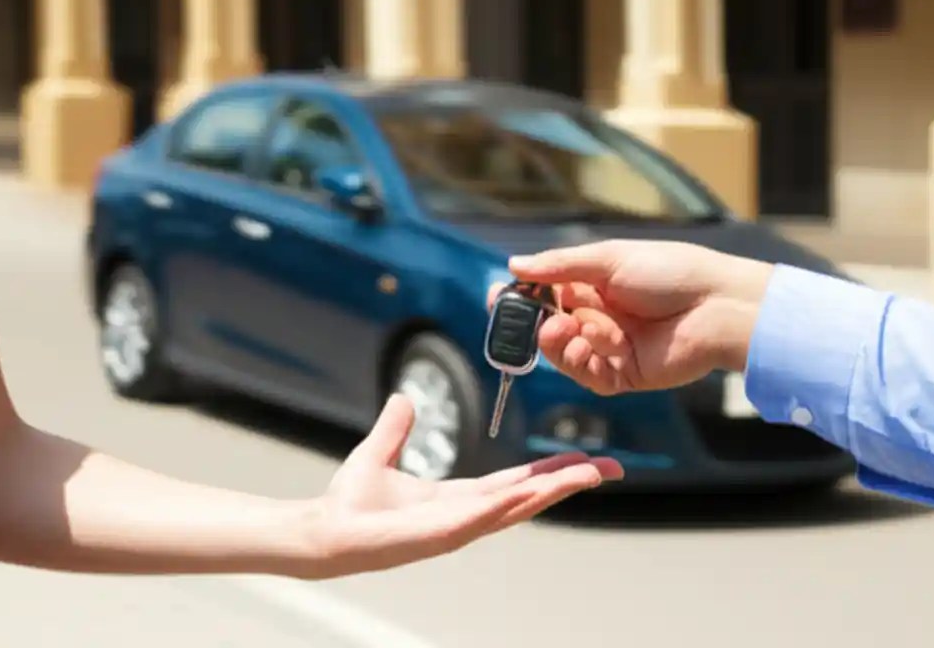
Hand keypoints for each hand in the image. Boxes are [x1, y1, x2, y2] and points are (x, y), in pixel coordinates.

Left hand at [300, 394, 622, 577]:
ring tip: (588, 476)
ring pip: (515, 508)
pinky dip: (505, 507)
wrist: (322, 531)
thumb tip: (404, 398)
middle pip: (529, 496)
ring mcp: (454, 528)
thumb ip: (396, 427)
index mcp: (457, 497)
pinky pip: (478, 520)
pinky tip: (529, 493)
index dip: (551, 471)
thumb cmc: (348, 502)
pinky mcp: (436, 536)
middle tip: (611, 469)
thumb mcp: (379, 452)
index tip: (586, 460)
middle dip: (570, 483)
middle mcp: (464, 514)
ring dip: (551, 492)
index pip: (515, 481)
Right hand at [490, 239, 772, 394]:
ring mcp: (610, 348)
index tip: (499, 296)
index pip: (545, 295)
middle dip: (532, 324)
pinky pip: (589, 376)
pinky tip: (591, 342)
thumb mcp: (610, 259)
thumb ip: (560, 266)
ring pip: (564, 355)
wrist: (717, 306)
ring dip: (556, 343)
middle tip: (520, 317)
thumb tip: (514, 264)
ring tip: (563, 327)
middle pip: (547, 328)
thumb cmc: (670, 272)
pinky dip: (583, 360)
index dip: (521, 298)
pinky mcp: (624, 375)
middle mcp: (599, 317)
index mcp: (594, 285)